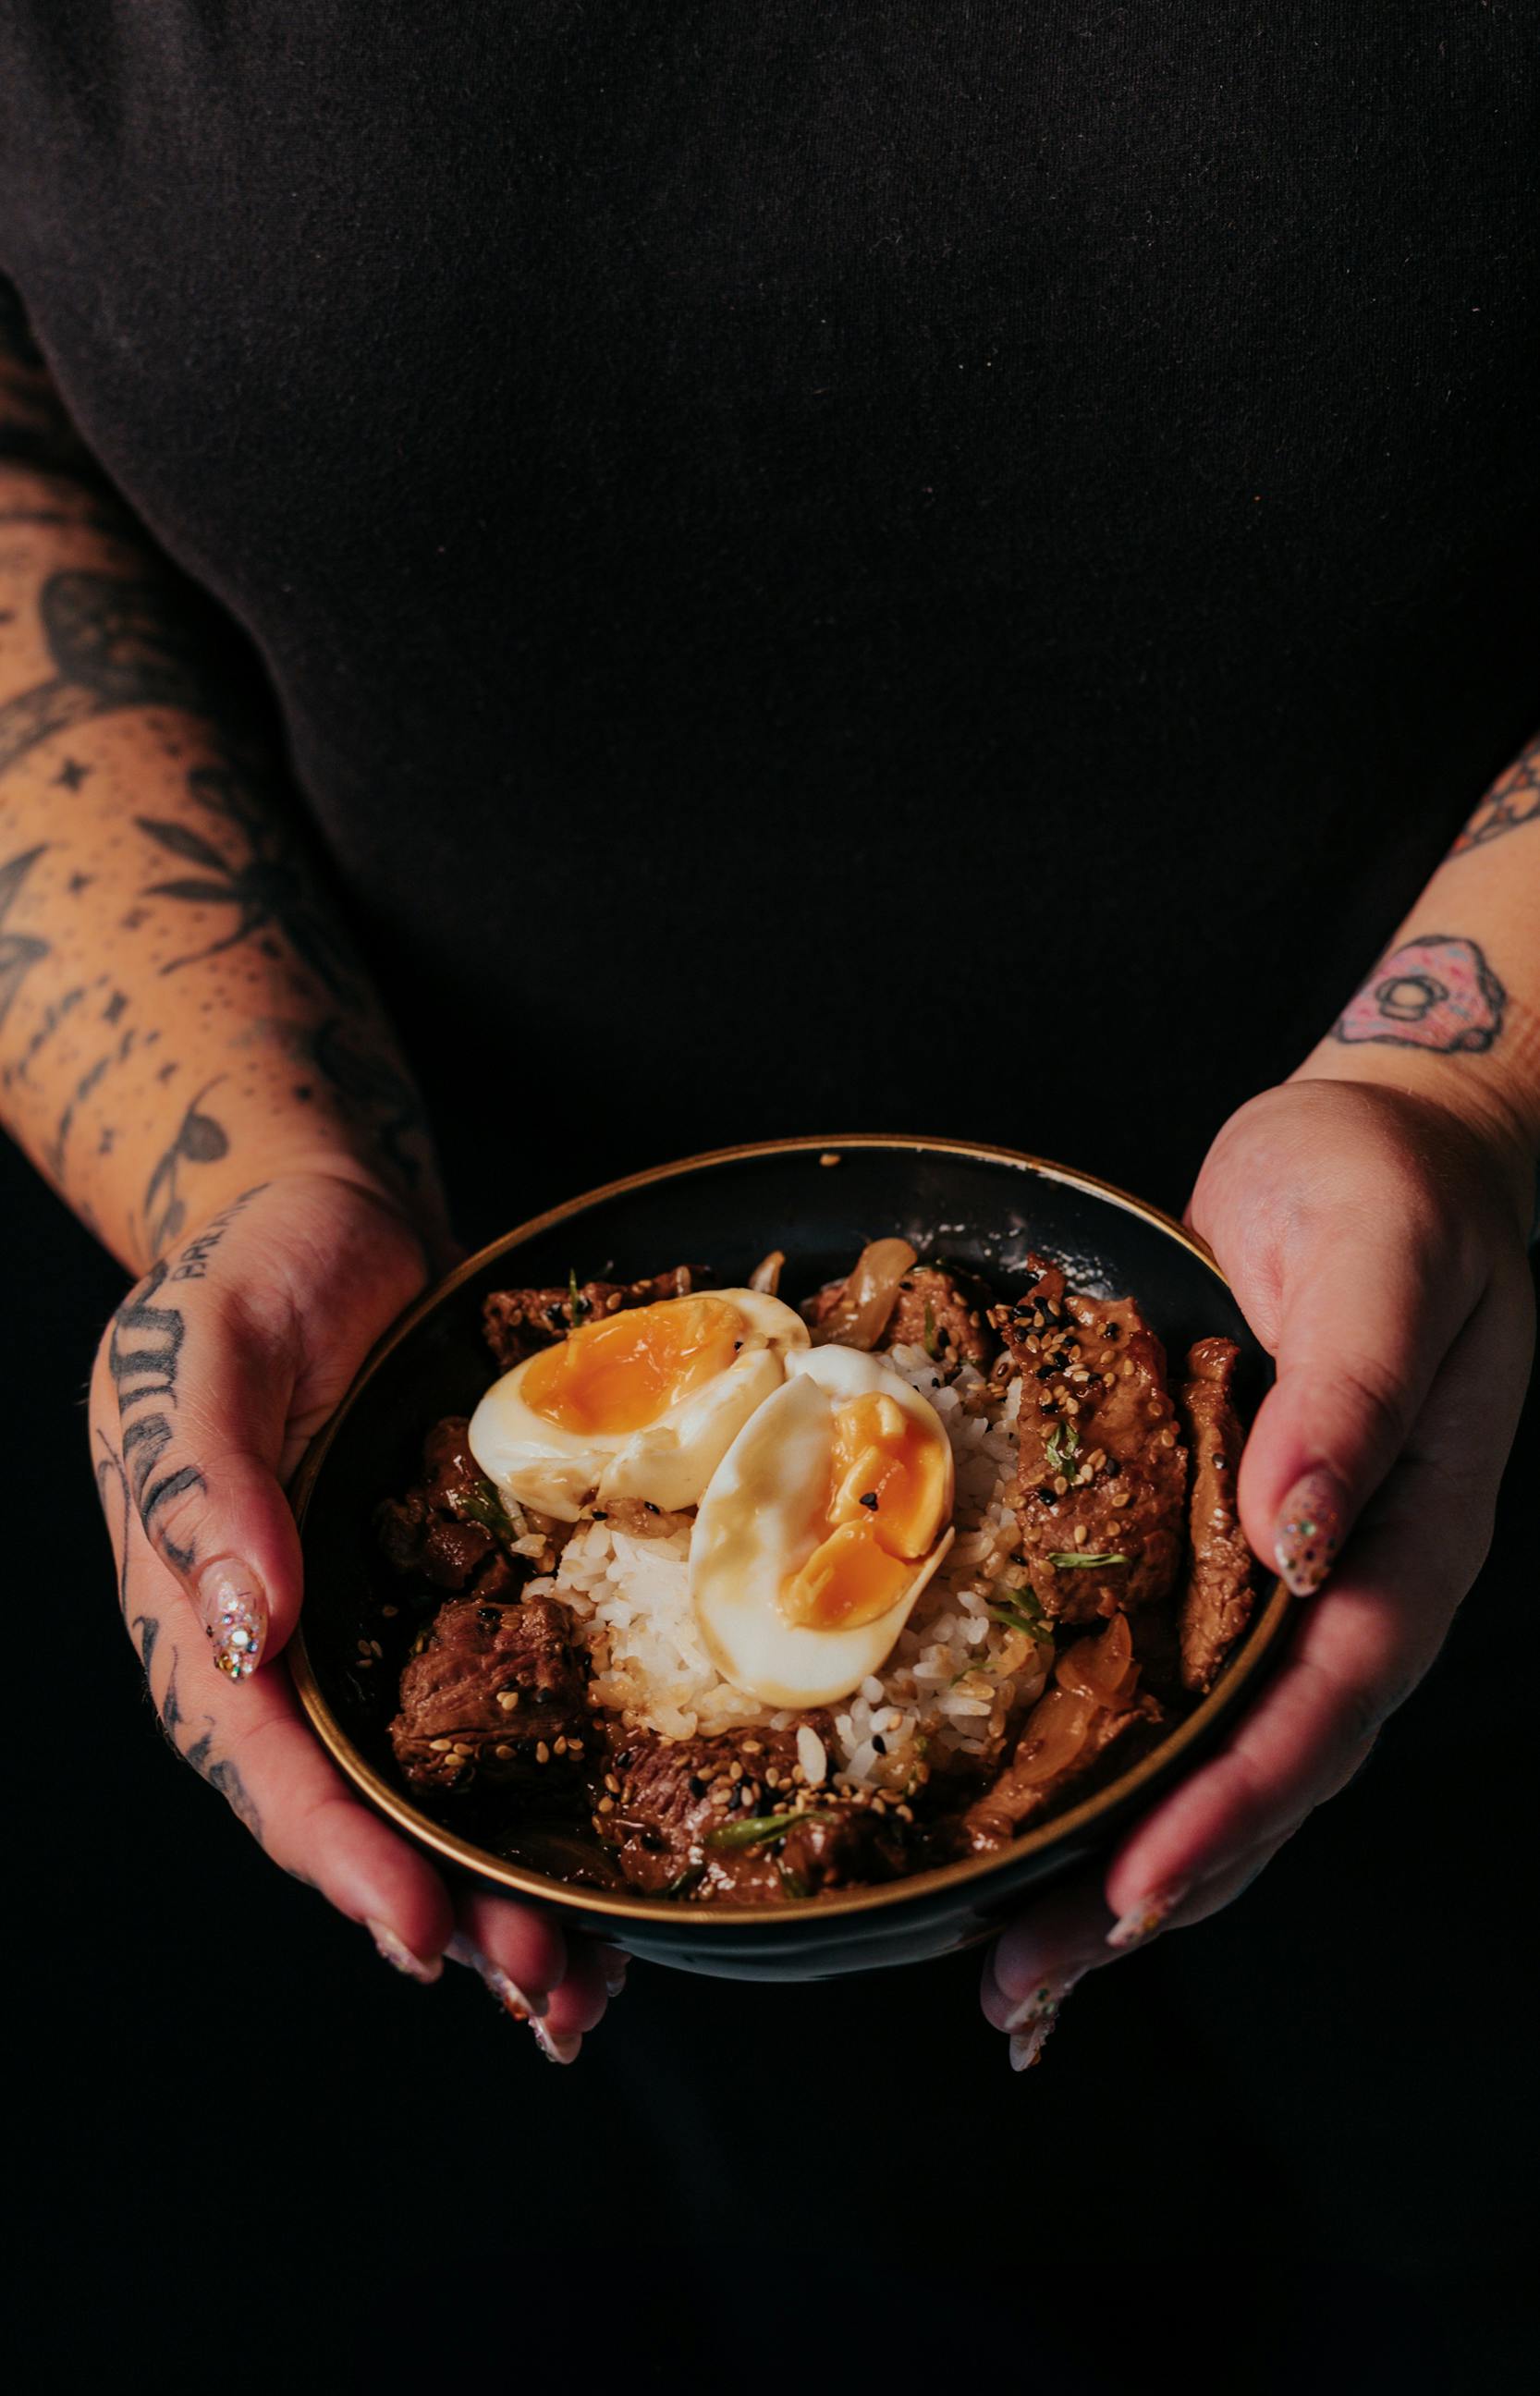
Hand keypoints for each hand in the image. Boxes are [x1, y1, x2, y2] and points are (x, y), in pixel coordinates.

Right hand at [89, 1169, 620, 2058]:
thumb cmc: (248, 1278)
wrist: (329, 1225)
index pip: (263, 1760)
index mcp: (203, 1612)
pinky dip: (556, 1799)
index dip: (338, 1853)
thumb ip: (204, 1479)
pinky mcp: (450, 1607)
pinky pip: (500, 1719)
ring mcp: (371, 1638)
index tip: (420, 1927)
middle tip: (543, 1994)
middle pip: (356, 1816)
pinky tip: (626, 1867)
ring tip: (591, 1987)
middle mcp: (289, 1652)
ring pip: (433, 1797)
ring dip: (509, 1896)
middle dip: (446, 1913)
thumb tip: (245, 1629)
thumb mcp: (199, 1351)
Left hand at [982, 1075, 1534, 2064]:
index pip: (1325, 1703)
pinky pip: (1176, 1685)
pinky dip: (1112, 1770)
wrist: (1385, 1143)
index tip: (1136, 1889)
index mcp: (1413, 1531)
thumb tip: (1301, 1532)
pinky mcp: (1225, 1550)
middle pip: (1265, 1775)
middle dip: (1153, 1889)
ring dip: (1122, 1865)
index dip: (1232, 1805)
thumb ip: (1350, 1390)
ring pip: (1217, 1758)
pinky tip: (1036, 1825)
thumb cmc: (1386, 1187)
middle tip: (1028, 1986)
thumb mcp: (1378, 1259)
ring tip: (1015, 1966)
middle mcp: (1356, 1579)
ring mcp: (1294, 1577)